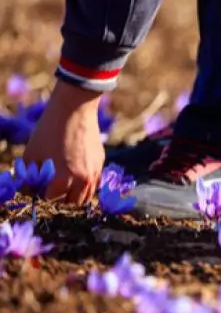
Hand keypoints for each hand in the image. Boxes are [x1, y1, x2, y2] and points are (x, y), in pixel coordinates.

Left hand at [23, 81, 105, 203]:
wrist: (75, 109)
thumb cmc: (49, 130)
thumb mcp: (31, 153)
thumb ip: (28, 175)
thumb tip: (28, 188)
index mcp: (63, 178)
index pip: (51, 199)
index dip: (40, 195)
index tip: (36, 188)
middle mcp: (82, 179)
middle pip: (71, 203)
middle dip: (58, 199)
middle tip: (49, 189)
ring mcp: (95, 171)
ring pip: (86, 197)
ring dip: (74, 196)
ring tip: (63, 187)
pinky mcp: (101, 163)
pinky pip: (94, 183)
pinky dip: (85, 185)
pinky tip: (75, 175)